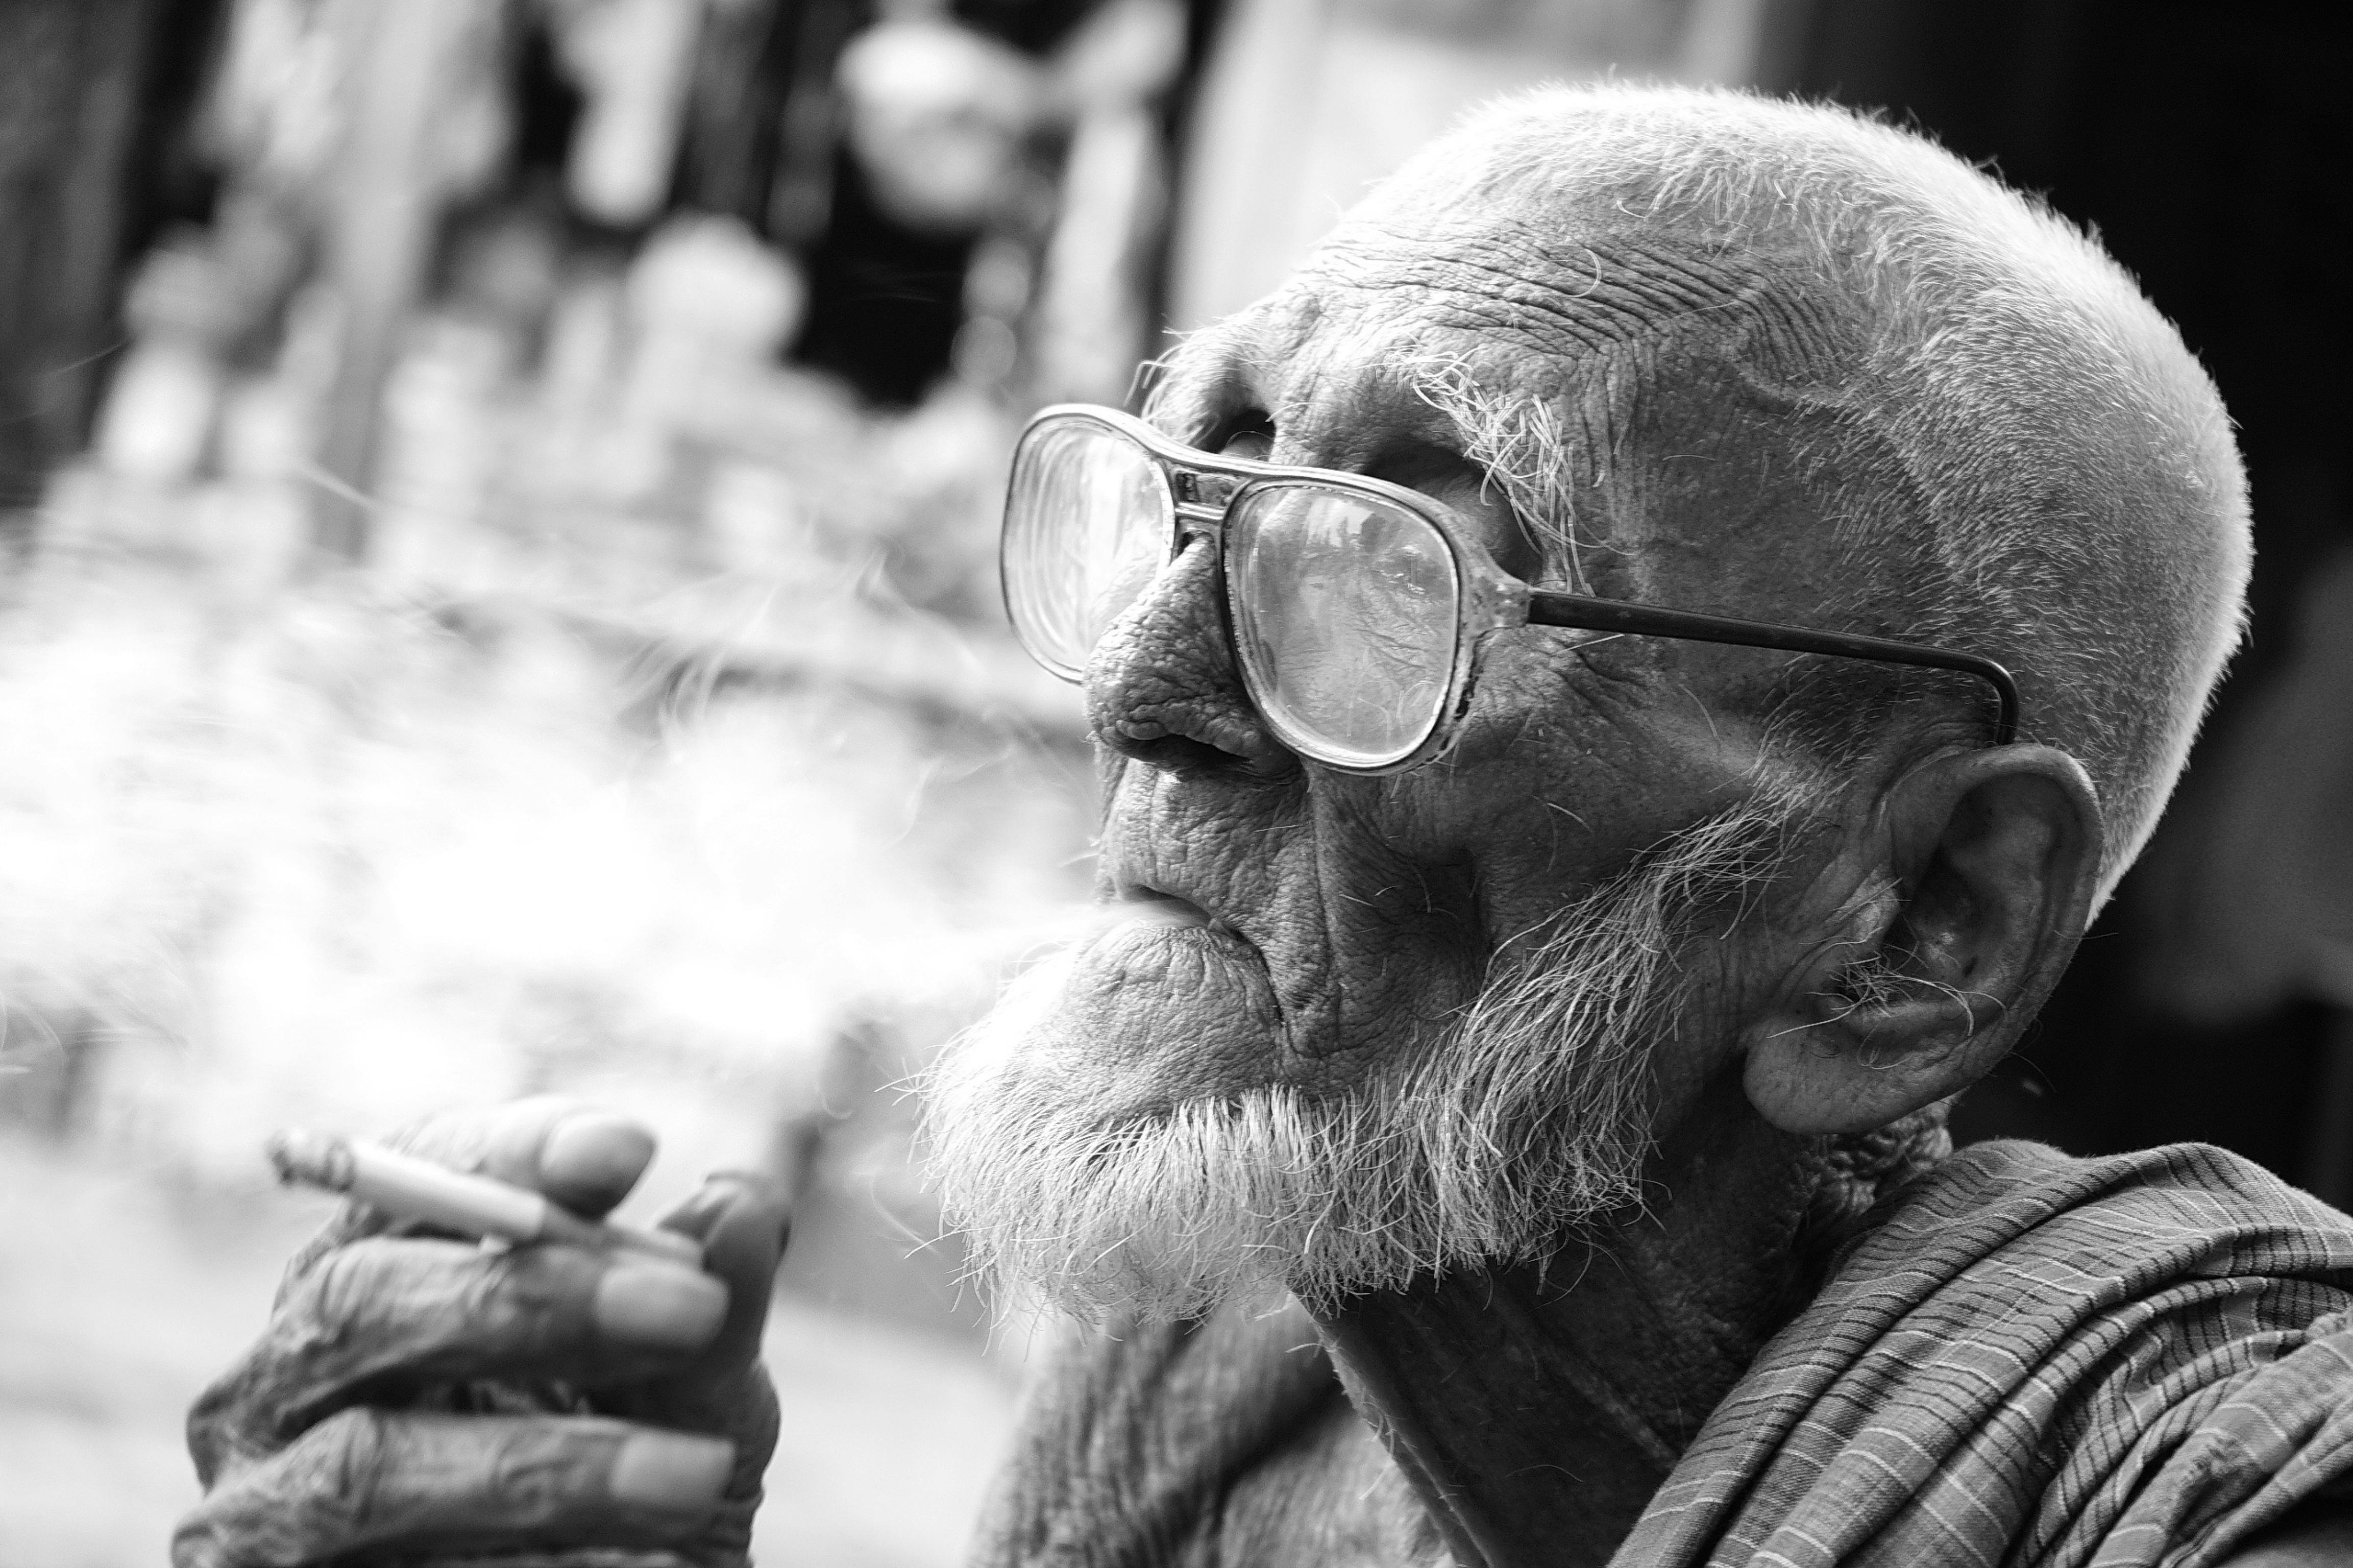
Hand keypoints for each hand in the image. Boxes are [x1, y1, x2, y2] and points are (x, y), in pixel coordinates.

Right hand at [175, 1098, 788, 1567]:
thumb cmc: (626, 1505)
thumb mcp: (688, 1403)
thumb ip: (712, 1309)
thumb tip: (747, 1200)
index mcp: (363, 1293)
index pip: (402, 1182)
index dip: (503, 1155)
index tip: (626, 1149)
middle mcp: (277, 1390)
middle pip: (360, 1304)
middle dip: (531, 1297)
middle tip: (694, 1305)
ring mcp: (258, 1515)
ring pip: (369, 1466)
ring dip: (546, 1464)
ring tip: (696, 1473)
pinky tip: (644, 1567)